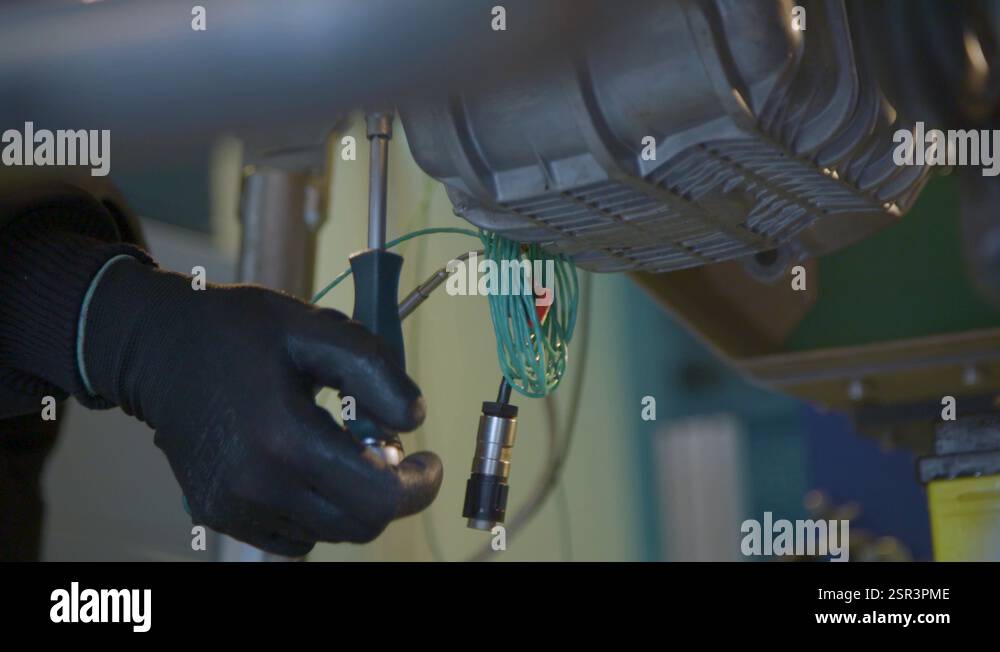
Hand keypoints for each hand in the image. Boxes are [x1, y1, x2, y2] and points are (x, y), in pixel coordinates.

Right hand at [83, 259, 441, 555]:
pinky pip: (293, 535)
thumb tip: (413, 419)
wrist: (157, 347)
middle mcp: (256, 485)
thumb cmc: (238, 330)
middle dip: (388, 491)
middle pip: (359, 525)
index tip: (428, 459)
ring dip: (349, 498)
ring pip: (328, 532)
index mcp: (284, 439)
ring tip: (336, 446)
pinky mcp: (218, 514)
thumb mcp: (313, 327)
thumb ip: (373, 370)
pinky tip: (303, 464)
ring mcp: (233, 507)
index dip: (419, 485)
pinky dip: (314, 509)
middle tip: (384, 447)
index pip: (378, 498)